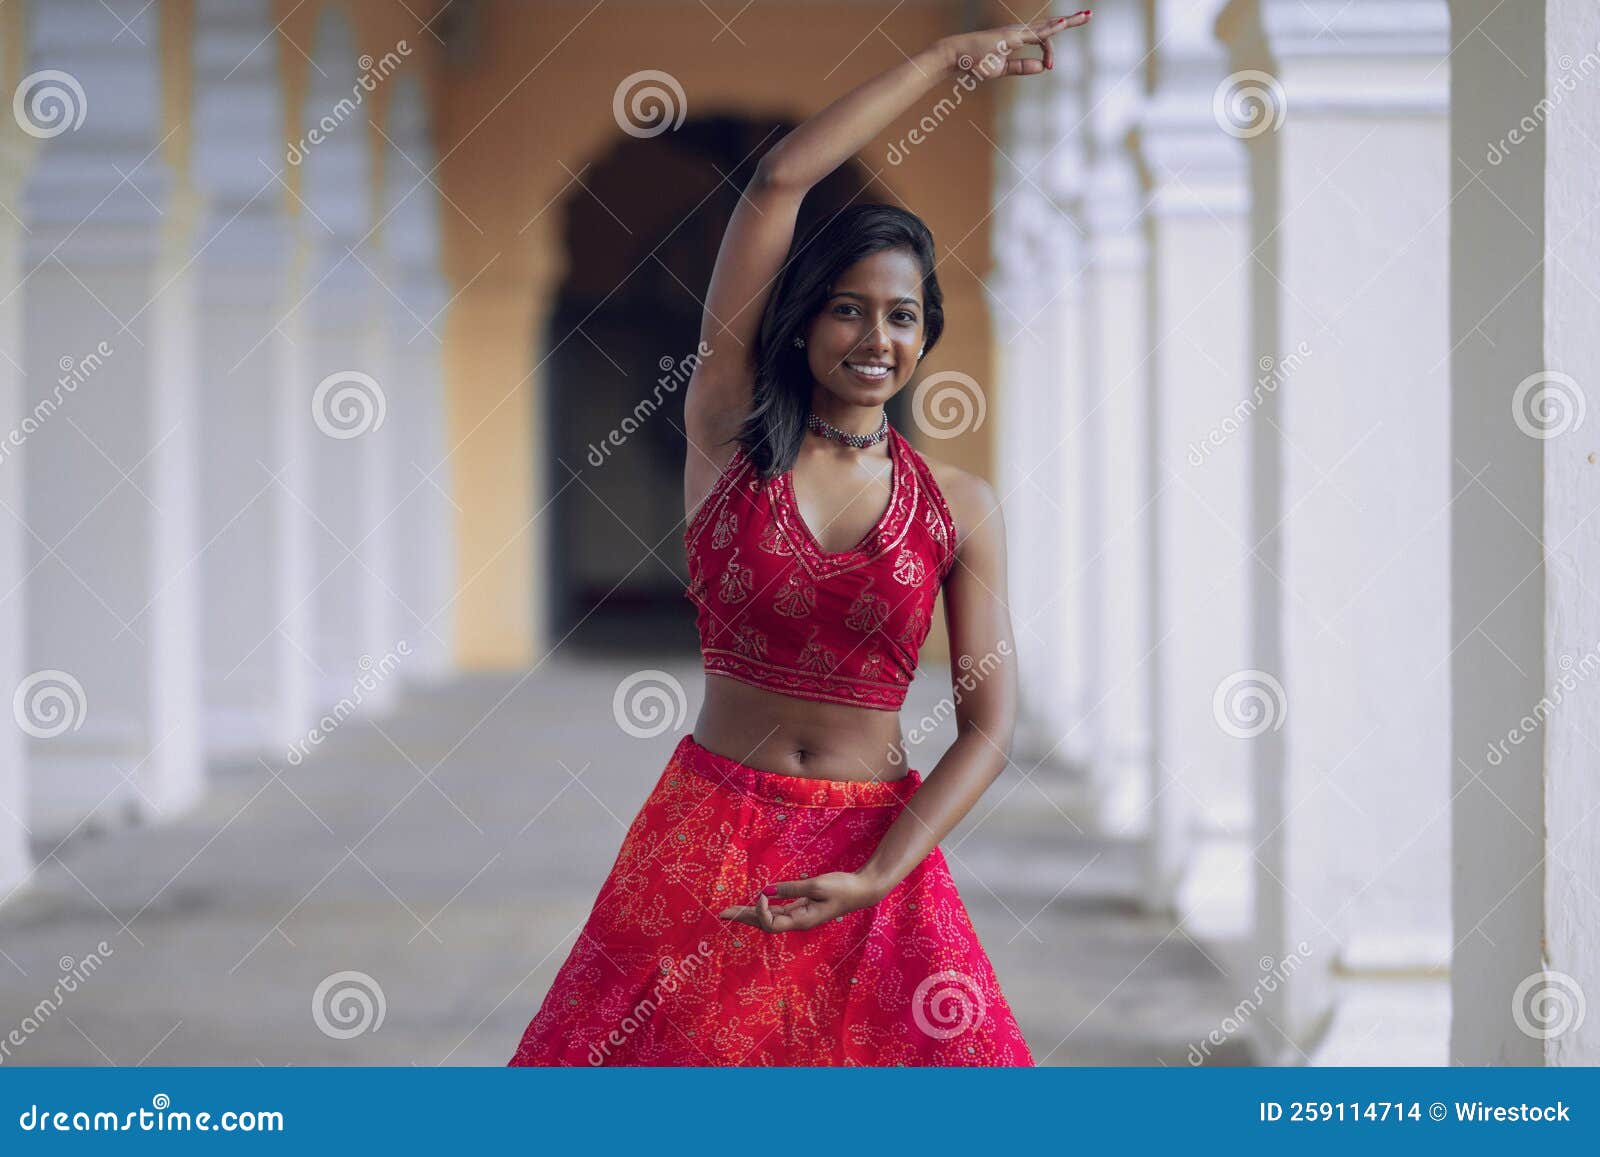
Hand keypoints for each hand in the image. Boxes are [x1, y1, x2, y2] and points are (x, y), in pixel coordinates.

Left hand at [717, 871, 884, 932]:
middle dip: (743, 917)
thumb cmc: (842, 888)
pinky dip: (765, 906)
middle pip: (764, 924)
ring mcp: (800, 914)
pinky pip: (779, 909)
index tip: (764, 891)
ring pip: (770, 917)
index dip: (761, 909)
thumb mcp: (816, 886)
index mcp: (801, 921)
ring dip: (751, 912)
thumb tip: (766, 890)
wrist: (862, 890)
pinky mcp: (803, 906)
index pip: (770, 923)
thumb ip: (791, 889)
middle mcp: (798, 921)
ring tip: (732, 910)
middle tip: (722, 913)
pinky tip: (757, 902)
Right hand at [938, 11, 1090, 81]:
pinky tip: (1064, 23)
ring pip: (1047, 27)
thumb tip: (1043, 67)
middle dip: (1071, 20)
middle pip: (1050, 25)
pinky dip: (1051, 28)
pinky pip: (1035, 33)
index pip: (1043, 39)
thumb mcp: (1003, 69)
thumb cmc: (976, 63)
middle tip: (1089, 15)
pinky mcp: (1012, 37)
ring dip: (1068, 21)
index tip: (1051, 67)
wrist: (957, 58)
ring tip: (1086, 16)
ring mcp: (1016, 32)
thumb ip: (1022, 67)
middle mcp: (1020, 31)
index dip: (1050, 52)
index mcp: (1018, 38)